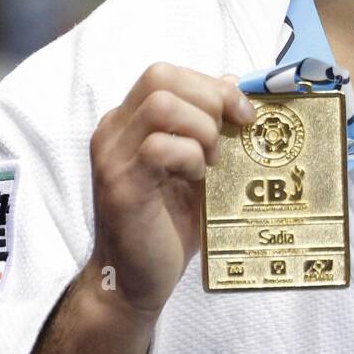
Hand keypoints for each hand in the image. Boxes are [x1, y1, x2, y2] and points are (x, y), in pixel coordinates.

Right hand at [83, 63, 254, 317]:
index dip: (210, 85)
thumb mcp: (195, 168)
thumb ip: (207, 126)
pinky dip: (190, 157)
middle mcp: (113, 131)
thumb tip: (231, 83)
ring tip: (211, 161)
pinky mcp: (122, 184)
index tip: (241, 114)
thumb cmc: (167, 225)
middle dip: (210, 100)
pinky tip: (198, 180)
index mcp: (128, 122)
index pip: (165, 73)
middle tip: (228, 138)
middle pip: (161, 76)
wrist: (134, 280)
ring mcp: (112, 156)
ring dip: (201, 128)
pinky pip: (159, 148)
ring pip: (160, 105)